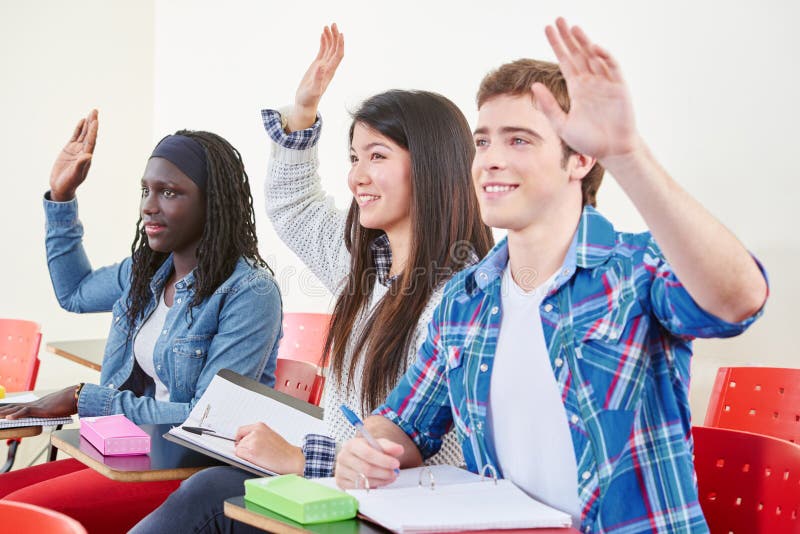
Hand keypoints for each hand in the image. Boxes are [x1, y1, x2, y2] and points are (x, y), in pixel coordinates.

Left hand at [0, 386, 78, 418]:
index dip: (7, 408)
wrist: (77, 396)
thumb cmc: (70, 402)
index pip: (18, 406)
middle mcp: (34, 404)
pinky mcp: (40, 409)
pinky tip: (8, 419)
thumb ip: (53, 412)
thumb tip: (55, 415)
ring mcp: (37, 406)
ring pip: (15, 409)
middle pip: (13, 406)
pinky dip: (16, 415)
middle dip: (1, 410)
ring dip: (4, 413)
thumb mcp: (58, 409)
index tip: (0, 410)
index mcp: (37, 405)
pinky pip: (25, 412)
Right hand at [49, 109, 98, 201]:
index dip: (93, 131)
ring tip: (91, 113)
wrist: (61, 187)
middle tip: (95, 111)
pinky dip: (79, 129)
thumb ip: (80, 165)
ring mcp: (76, 150)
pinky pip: (75, 136)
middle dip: (93, 123)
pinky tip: (82, 121)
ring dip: (87, 124)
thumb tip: (88, 155)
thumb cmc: (69, 183)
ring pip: (83, 134)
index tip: (96, 121)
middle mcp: (83, 151)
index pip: (91, 141)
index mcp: (87, 157)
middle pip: (89, 134)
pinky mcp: (69, 149)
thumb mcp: (75, 175)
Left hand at [234, 422, 304, 474]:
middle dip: (244, 448)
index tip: (241, 444)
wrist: (291, 459)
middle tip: (256, 453)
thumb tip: (242, 441)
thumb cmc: (282, 450)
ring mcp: (253, 442)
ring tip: (259, 457)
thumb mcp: (269, 435)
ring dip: (245, 454)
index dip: (241, 440)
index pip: (240, 431)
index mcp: (260, 426)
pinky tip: (256, 460)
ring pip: (239, 449)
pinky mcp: (252, 452)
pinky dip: (245, 459)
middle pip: (239, 441)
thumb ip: (256, 435)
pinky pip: (239, 455)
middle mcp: (255, 432)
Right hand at [287, 23, 344, 131]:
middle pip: (335, 49)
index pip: (338, 55)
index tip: (340, 33)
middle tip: (333, 24)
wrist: (305, 103)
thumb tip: (322, 66)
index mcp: (329, 72)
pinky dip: (323, 42)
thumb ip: (318, 79)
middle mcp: (328, 67)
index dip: (340, 44)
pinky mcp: (317, 66)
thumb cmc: (309, 99)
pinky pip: (322, 51)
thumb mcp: (313, 90)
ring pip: (329, 49)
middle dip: (335, 36)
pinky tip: (322, 34)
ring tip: (327, 26)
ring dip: (329, 37)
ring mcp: (323, 66)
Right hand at [334, 436, 401, 489]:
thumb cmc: (367, 450)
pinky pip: (359, 489)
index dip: (383, 460)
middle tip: (395, 473)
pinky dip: (373, 486)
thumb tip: (399, 450)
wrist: (355, 457)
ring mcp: (340, 471)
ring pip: (363, 481)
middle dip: (384, 472)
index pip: (367, 453)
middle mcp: (343, 457)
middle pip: (366, 469)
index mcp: (351, 445)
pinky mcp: (341, 483)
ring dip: (381, 481)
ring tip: (390, 477)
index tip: (396, 463)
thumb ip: (389, 446)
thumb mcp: (378, 445)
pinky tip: (380, 482)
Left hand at [532, 18, 641, 162]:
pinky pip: (612, 68)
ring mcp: (605, 83)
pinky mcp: (619, 88)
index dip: (557, 45)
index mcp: (577, 89)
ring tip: (573, 28)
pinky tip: (592, 48)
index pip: (565, 61)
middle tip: (558, 20)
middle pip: (578, 54)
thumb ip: (549, 105)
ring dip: (584, 42)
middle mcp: (590, 82)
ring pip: (593, 57)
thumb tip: (534, 85)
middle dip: (568, 37)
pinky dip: (603, 57)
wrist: (612, 151)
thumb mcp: (562, 124)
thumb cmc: (588, 141)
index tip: (548, 29)